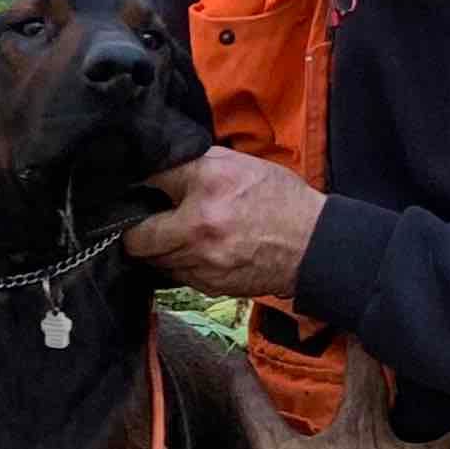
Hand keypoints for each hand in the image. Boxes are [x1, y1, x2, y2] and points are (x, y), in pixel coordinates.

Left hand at [123, 150, 326, 305]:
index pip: (149, 182)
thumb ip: (196, 163)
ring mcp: (201, 262)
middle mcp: (198, 227)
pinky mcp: (208, 285)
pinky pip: (177, 275)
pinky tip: (198, 252)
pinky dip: (180, 264)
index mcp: (207, 185)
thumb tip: (158, 168)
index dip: (140, 185)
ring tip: (176, 235)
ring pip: (155, 260)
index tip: (137, 190)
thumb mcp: (239, 164)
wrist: (313, 246)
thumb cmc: (280, 200)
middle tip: (146, 220)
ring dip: (158, 250)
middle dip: (138, 230)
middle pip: (138, 237)